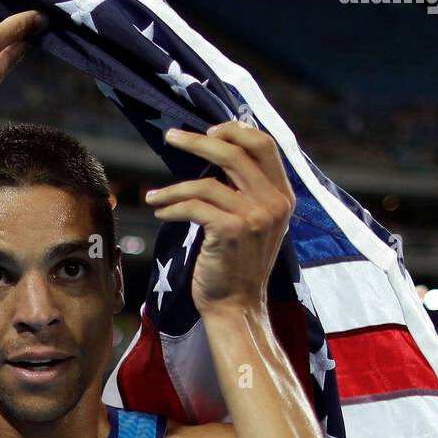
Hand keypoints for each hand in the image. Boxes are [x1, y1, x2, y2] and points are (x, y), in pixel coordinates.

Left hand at [144, 122, 294, 318]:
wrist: (237, 307)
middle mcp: (274, 203)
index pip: (265, 145)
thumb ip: (246, 191)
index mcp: (283, 197)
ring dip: (173, 187)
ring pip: (207, 182)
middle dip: (198, 140)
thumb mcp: (254, 223)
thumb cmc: (237, 266)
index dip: (236, 130)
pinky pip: (194, 206)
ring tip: (155, 196)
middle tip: (171, 136)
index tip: (209, 130)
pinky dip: (172, 206)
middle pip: (235, 152)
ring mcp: (255, 217)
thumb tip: (219, 153)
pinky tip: (160, 211)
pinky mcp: (231, 231)